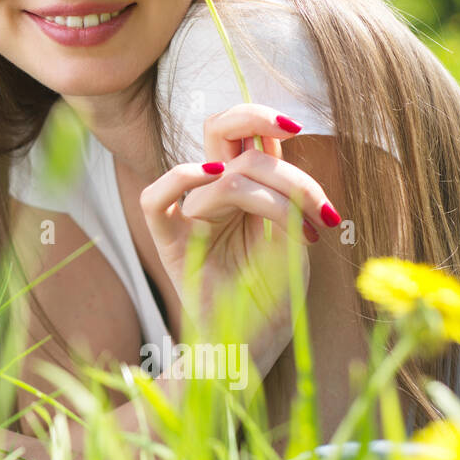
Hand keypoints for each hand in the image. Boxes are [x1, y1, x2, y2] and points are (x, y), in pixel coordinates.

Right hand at [139, 104, 340, 373]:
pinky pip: (156, 199)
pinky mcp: (169, 241)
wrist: (256, 342)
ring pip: (222, 170)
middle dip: (258, 120)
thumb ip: (283, 197)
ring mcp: (189, 215)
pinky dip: (182, 179)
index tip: (297, 126)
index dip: (262, 116)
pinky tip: (214, 177)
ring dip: (273, 191)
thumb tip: (276, 154)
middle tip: (295, 139)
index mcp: (242, 186)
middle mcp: (214, 193)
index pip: (243, 132)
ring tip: (302, 227)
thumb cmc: (275, 294)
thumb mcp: (293, 238)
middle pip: (220, 128)